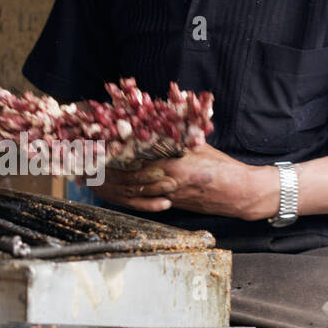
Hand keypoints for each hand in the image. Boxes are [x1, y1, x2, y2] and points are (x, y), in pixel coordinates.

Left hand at [92, 144, 278, 218]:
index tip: (98, 147)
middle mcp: (167, 181)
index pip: (137, 157)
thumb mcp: (199, 146)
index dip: (115, 153)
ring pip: (134, 190)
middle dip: (108, 171)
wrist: (239, 194)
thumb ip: (176, 137)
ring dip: (113, 184)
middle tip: (87, 165)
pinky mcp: (171, 204)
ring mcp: (168, 195)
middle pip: (129, 176)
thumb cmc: (222, 167)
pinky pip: (145, 200)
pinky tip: (116, 191)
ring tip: (95, 179)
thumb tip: (156, 123)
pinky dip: (128, 194)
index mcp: (173, 164)